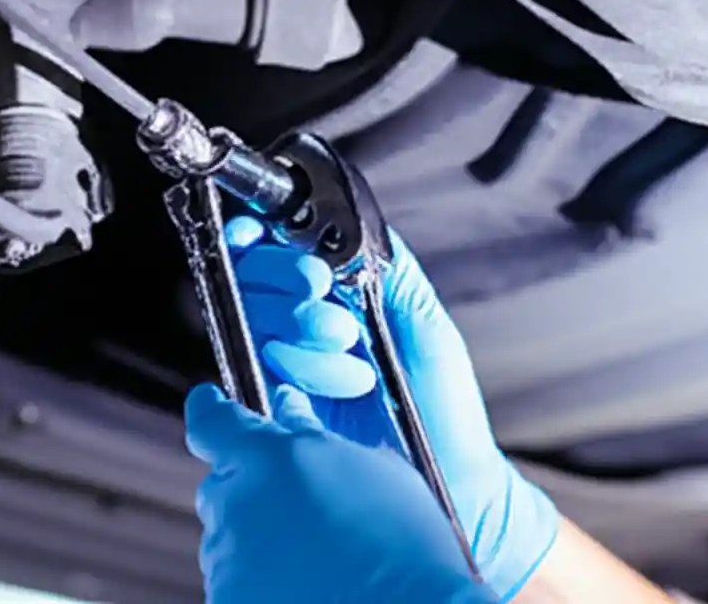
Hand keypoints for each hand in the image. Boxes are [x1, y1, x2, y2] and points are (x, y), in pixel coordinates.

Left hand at [186, 382, 498, 603]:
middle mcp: (238, 500)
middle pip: (224, 482)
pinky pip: (232, 576)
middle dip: (253, 486)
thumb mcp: (380, 473)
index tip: (209, 406)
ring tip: (314, 557)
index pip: (214, 421)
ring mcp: (227, 554)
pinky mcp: (224, 596)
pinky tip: (303, 586)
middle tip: (298, 507)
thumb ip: (322, 440)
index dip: (210, 413)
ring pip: (229, 533)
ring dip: (258, 535)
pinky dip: (258, 578)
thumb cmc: (406, 550)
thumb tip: (296, 418)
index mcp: (273, 456)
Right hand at [226, 216, 558, 599]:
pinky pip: (257, 372)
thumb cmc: (446, 413)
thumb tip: (358, 222)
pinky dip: (299, 369)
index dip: (261, 236)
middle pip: (254, 280)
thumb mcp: (426, 324)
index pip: (277, 252)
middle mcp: (304, 331)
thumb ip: (392, 272)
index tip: (259, 231)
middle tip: (319, 288)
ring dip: (301, 329)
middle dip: (283, 276)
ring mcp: (287, 370)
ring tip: (354, 352)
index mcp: (339, 300)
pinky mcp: (274, 409)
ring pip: (254, 321)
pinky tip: (343, 385)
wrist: (453, 486)